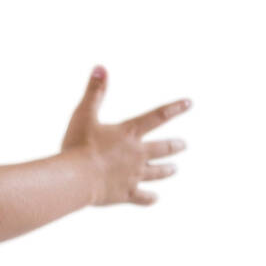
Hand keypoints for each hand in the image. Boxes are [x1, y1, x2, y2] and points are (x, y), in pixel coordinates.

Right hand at [62, 65, 190, 206]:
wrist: (76, 178)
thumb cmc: (78, 145)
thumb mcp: (84, 114)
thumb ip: (94, 91)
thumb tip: (101, 67)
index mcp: (129, 133)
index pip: (157, 117)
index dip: (174, 109)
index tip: (189, 103)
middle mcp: (137, 154)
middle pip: (162, 149)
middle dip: (174, 146)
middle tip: (184, 144)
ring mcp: (133, 175)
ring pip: (156, 173)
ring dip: (167, 170)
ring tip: (175, 169)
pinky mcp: (125, 193)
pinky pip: (142, 197)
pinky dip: (149, 198)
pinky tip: (155, 198)